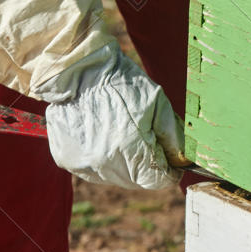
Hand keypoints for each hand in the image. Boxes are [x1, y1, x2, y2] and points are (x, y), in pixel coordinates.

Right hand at [36, 43, 182, 190]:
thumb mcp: (159, 105)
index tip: (171, 159)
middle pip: (137, 181)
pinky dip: (102, 158)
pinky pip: (93, 169)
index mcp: (131, 150)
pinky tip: (103, 135)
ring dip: (124, 164)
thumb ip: (174, 137)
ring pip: (115, 177)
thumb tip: (183, 160)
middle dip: (147, 166)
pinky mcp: (67, 159)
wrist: (80, 70)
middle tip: (146, 141)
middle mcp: (105, 164)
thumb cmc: (123, 84)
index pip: (158, 180)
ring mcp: (83, 163)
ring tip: (122, 134)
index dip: (169, 171)